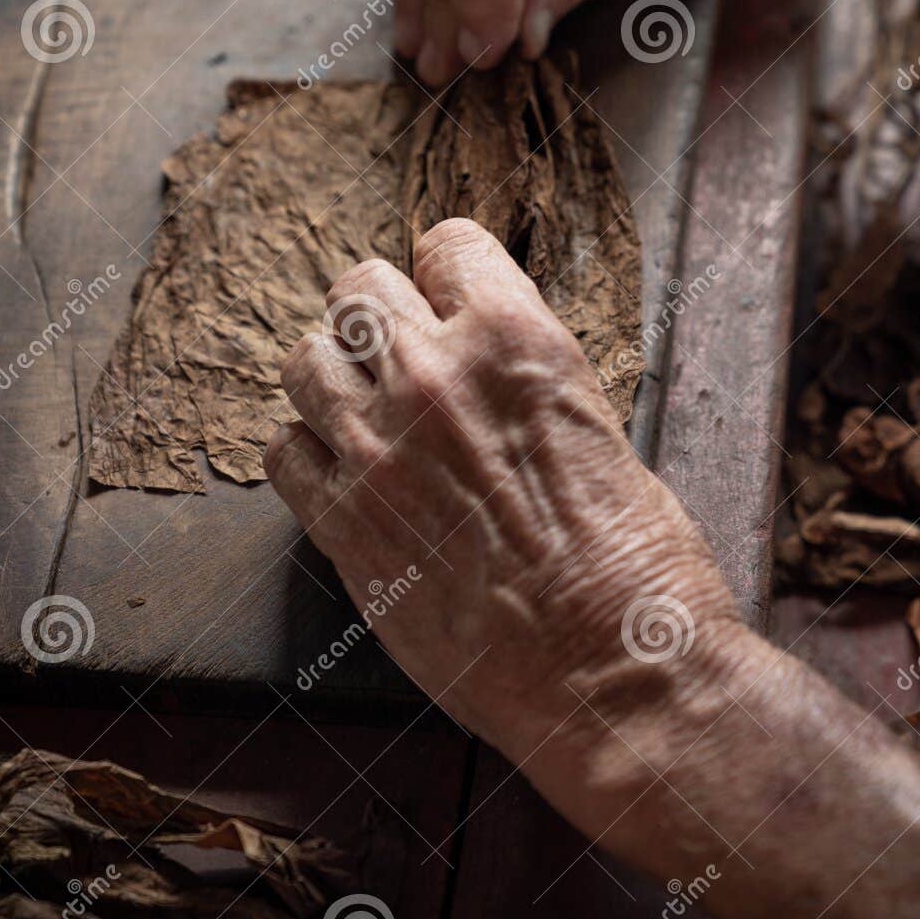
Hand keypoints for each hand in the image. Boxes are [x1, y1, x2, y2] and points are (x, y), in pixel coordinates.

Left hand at [264, 218, 740, 767]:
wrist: (613, 675)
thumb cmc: (636, 562)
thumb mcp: (598, 424)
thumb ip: (523, 377)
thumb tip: (481, 359)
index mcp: (516, 339)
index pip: (446, 243)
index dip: (448, 276)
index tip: (448, 303)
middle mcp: (434, 377)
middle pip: (359, 288)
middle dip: (381, 320)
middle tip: (403, 362)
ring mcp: (377, 449)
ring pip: (306, 358)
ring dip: (335, 379)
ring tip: (367, 416)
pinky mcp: (341, 524)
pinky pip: (283, 450)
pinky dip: (308, 456)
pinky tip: (346, 477)